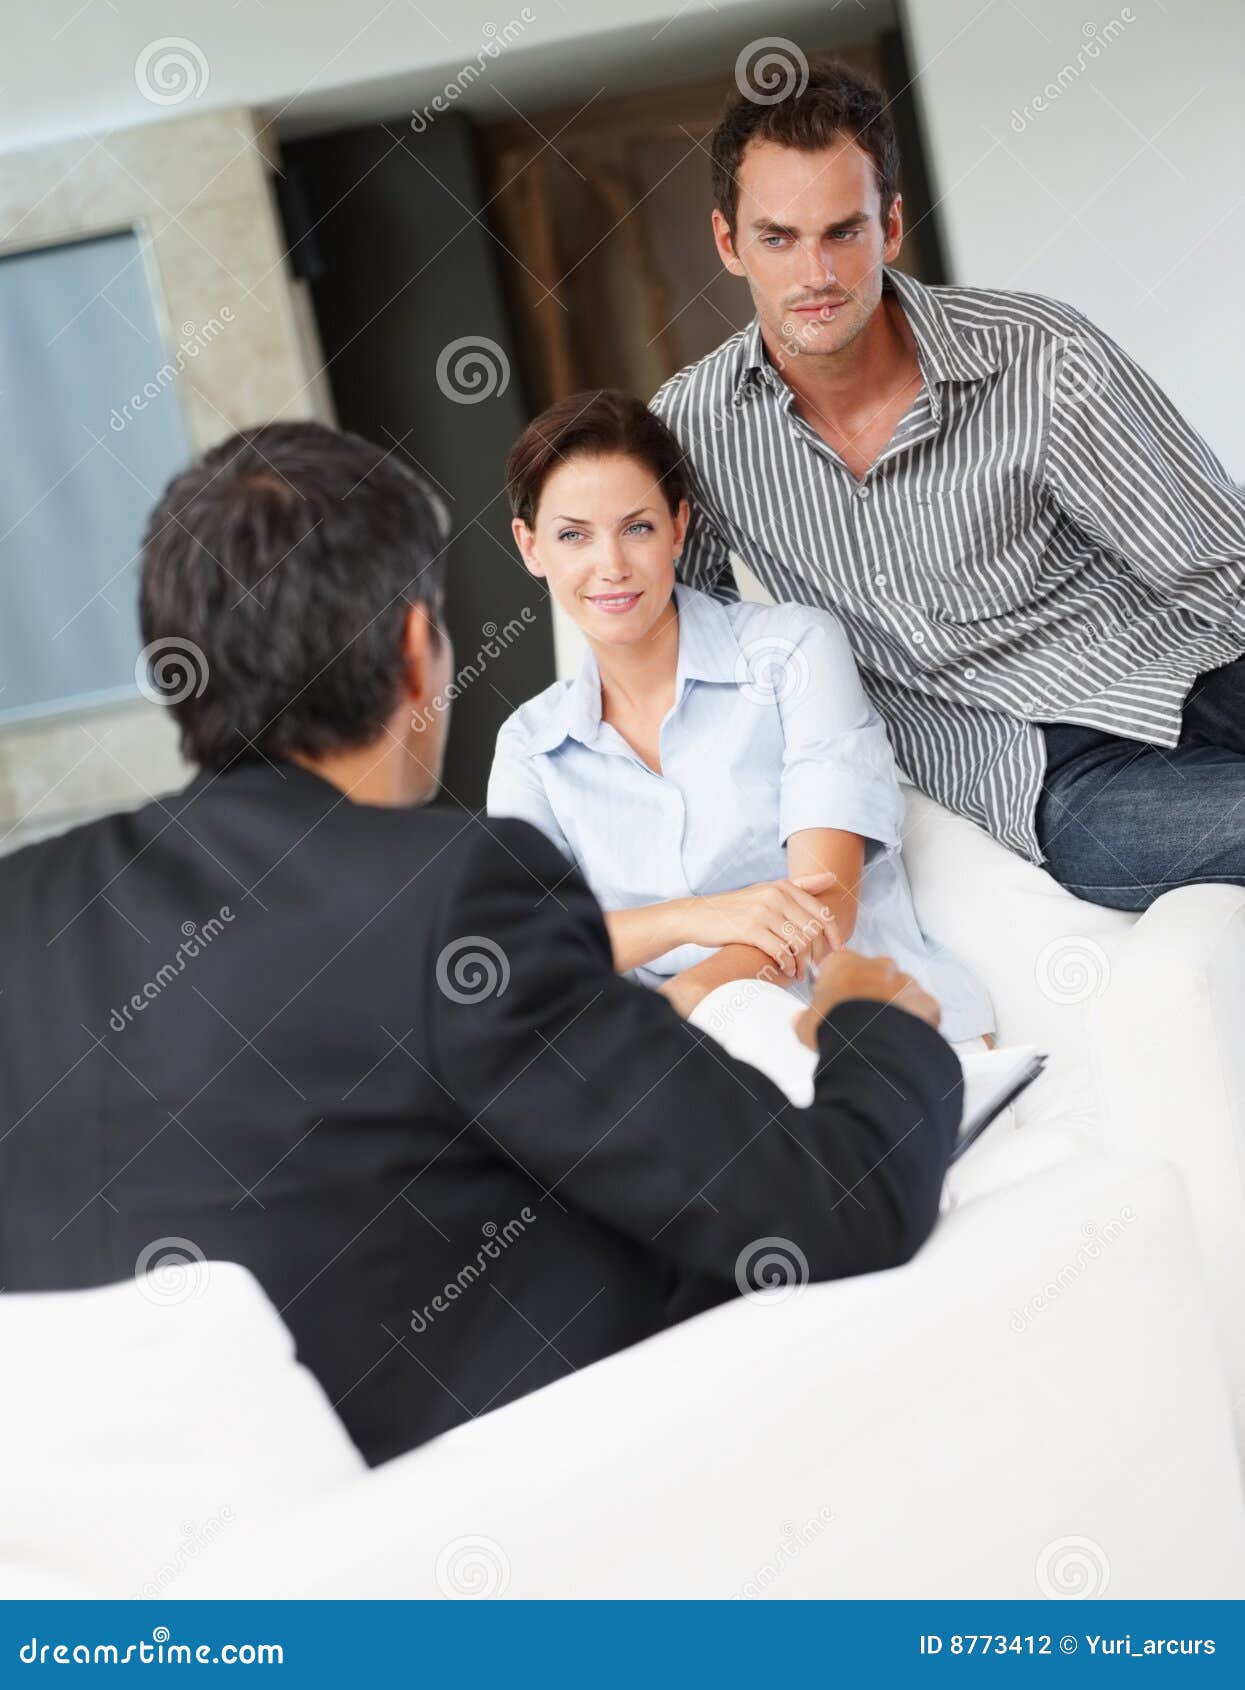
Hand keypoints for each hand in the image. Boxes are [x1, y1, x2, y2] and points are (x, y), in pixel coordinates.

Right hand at [680, 872, 842, 979]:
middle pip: (812, 929)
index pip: (821, 911)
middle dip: (817, 953)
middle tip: (815, 967)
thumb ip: (801, 885)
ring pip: (798, 942)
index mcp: (783, 887)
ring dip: (803, 963)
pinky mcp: (750, 929)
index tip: (838, 950)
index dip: (834, 933)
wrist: (699, 915)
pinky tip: (787, 971)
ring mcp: (763, 912)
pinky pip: (780, 951)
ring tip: (800, 973)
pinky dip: (787, 965)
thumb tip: (832, 877)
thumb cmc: (737, 907)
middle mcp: (775, 896)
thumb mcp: (768, 890)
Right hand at [792, 950, 940, 1049]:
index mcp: (844, 963)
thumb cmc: (837, 1027)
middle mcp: (878, 966)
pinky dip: (916, 1022)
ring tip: (882, 1035)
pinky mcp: (925, 1001)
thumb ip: (804, 1018)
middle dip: (869, 994)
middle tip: (859, 1021)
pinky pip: (922, 1010)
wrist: (870, 1045)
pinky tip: (903, 1039)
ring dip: (893, 1008)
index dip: (837, 987)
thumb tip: (799, 1021)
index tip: (835, 1003)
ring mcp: (905, 982)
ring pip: (900, 992)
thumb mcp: (806, 1025)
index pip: (840, 967)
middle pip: (873, 976)